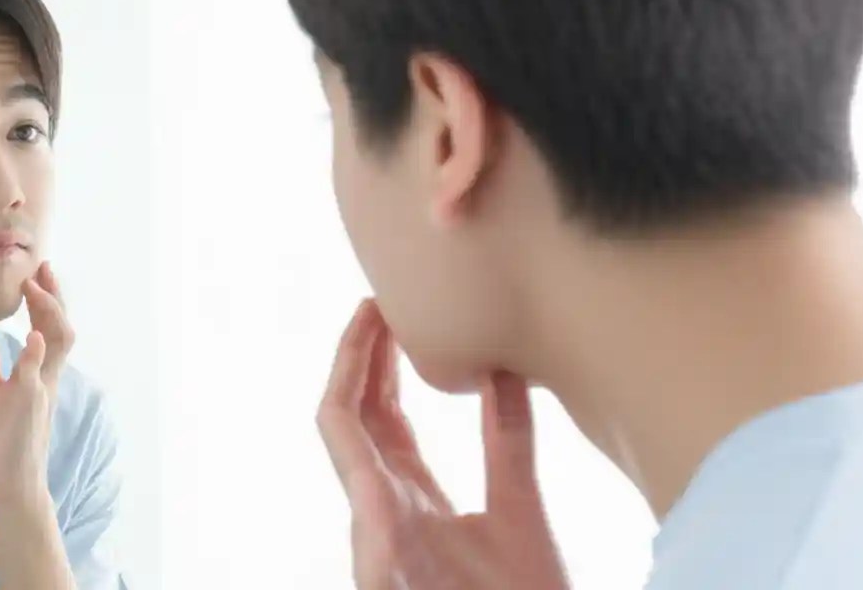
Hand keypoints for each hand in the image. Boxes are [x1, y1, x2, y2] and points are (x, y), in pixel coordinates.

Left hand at [0, 261, 74, 504]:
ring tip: (34, 287)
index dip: (43, 300)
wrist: (11, 481)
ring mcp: (39, 389)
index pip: (47, 327)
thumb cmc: (1, 440)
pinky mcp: (27, 405)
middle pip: (60, 326)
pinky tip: (29, 333)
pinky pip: (32, 375)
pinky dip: (33, 353)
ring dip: (47, 312)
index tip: (32, 274)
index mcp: (38, 373)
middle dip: (53, 295)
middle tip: (42, 266)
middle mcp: (45, 377)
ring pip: (57, 342)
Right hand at [317, 300, 569, 589]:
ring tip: (369, 333)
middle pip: (353, 419)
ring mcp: (381, 543)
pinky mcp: (386, 579)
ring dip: (350, 387)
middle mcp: (387, 511)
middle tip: (374, 300)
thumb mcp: (519, 505)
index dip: (376, 361)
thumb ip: (507, 441)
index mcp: (412, 498)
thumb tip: (504, 372)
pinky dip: (368, 484)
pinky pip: (367, 522)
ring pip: (343, 449)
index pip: (380, 416)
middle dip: (358, 357)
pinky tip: (384, 435)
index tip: (389, 310)